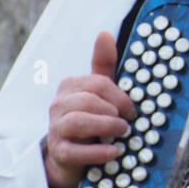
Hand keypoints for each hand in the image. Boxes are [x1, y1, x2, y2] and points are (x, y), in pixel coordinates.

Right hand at [43, 31, 135, 187]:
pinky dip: (99, 152)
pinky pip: (76, 151)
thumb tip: (104, 33)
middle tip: (128, 122)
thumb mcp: (99, 91)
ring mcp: (56, 128)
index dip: (121, 97)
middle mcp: (58, 105)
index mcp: (70, 86)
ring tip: (121, 132)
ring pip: (79, 122)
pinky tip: (114, 152)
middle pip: (89, 100)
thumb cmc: (91, 117)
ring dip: (107, 127)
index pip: (98, 83)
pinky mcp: (59, 152)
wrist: (72, 154)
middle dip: (114, 111)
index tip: (132, 109)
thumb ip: (103, 64)